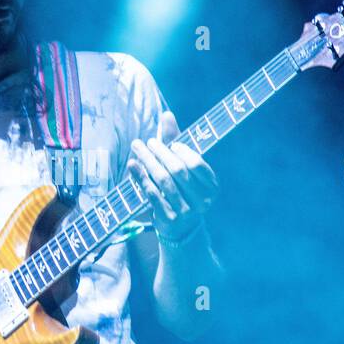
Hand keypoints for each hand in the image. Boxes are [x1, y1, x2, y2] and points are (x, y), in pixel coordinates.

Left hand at [127, 110, 217, 242]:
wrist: (181, 228)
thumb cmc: (182, 189)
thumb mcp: (183, 167)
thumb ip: (176, 141)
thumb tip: (167, 115)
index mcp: (211, 187)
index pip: (196, 164)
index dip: (182, 151)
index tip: (170, 144)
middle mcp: (202, 201)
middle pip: (178, 171)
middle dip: (161, 153)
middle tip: (147, 142)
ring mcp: (185, 212)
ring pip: (164, 181)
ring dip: (148, 162)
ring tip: (137, 148)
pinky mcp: (168, 219)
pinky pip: (152, 194)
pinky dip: (140, 178)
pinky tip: (132, 165)